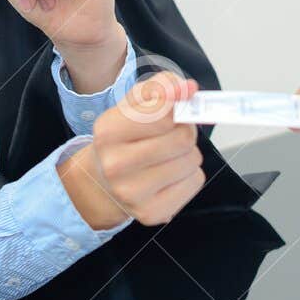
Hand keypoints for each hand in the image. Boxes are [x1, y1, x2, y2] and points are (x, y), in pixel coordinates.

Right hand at [58, 72, 205, 228]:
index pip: (164, 113)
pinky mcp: (150, 213)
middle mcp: (115, 165)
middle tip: (172, 133)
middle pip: (182, 138)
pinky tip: (170, 174)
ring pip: (192, 160)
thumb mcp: (136, 103)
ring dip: (188, 152)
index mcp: (108, 131)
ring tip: (169, 154)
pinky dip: (190, 174)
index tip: (175, 107)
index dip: (177, 106)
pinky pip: (195, 182)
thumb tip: (188, 88)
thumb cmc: (126, 136)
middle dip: (185, 130)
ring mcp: (132, 193)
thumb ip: (162, 86)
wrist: (105, 179)